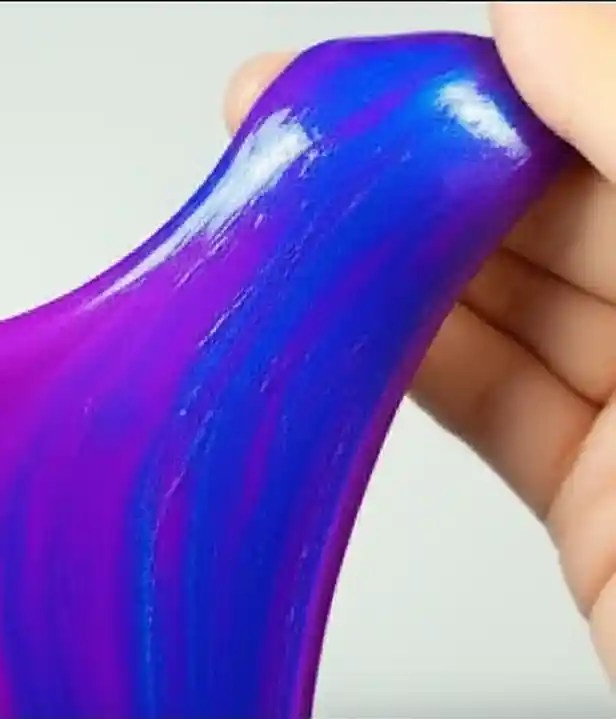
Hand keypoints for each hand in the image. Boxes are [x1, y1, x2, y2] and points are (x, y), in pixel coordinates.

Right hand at [223, 2, 615, 684]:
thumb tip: (544, 18)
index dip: (514, 77)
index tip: (398, 71)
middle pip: (564, 209)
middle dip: (425, 171)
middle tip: (304, 135)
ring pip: (513, 310)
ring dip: (391, 272)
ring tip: (288, 222)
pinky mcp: (608, 515)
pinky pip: (494, 411)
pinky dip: (405, 370)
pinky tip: (336, 328)